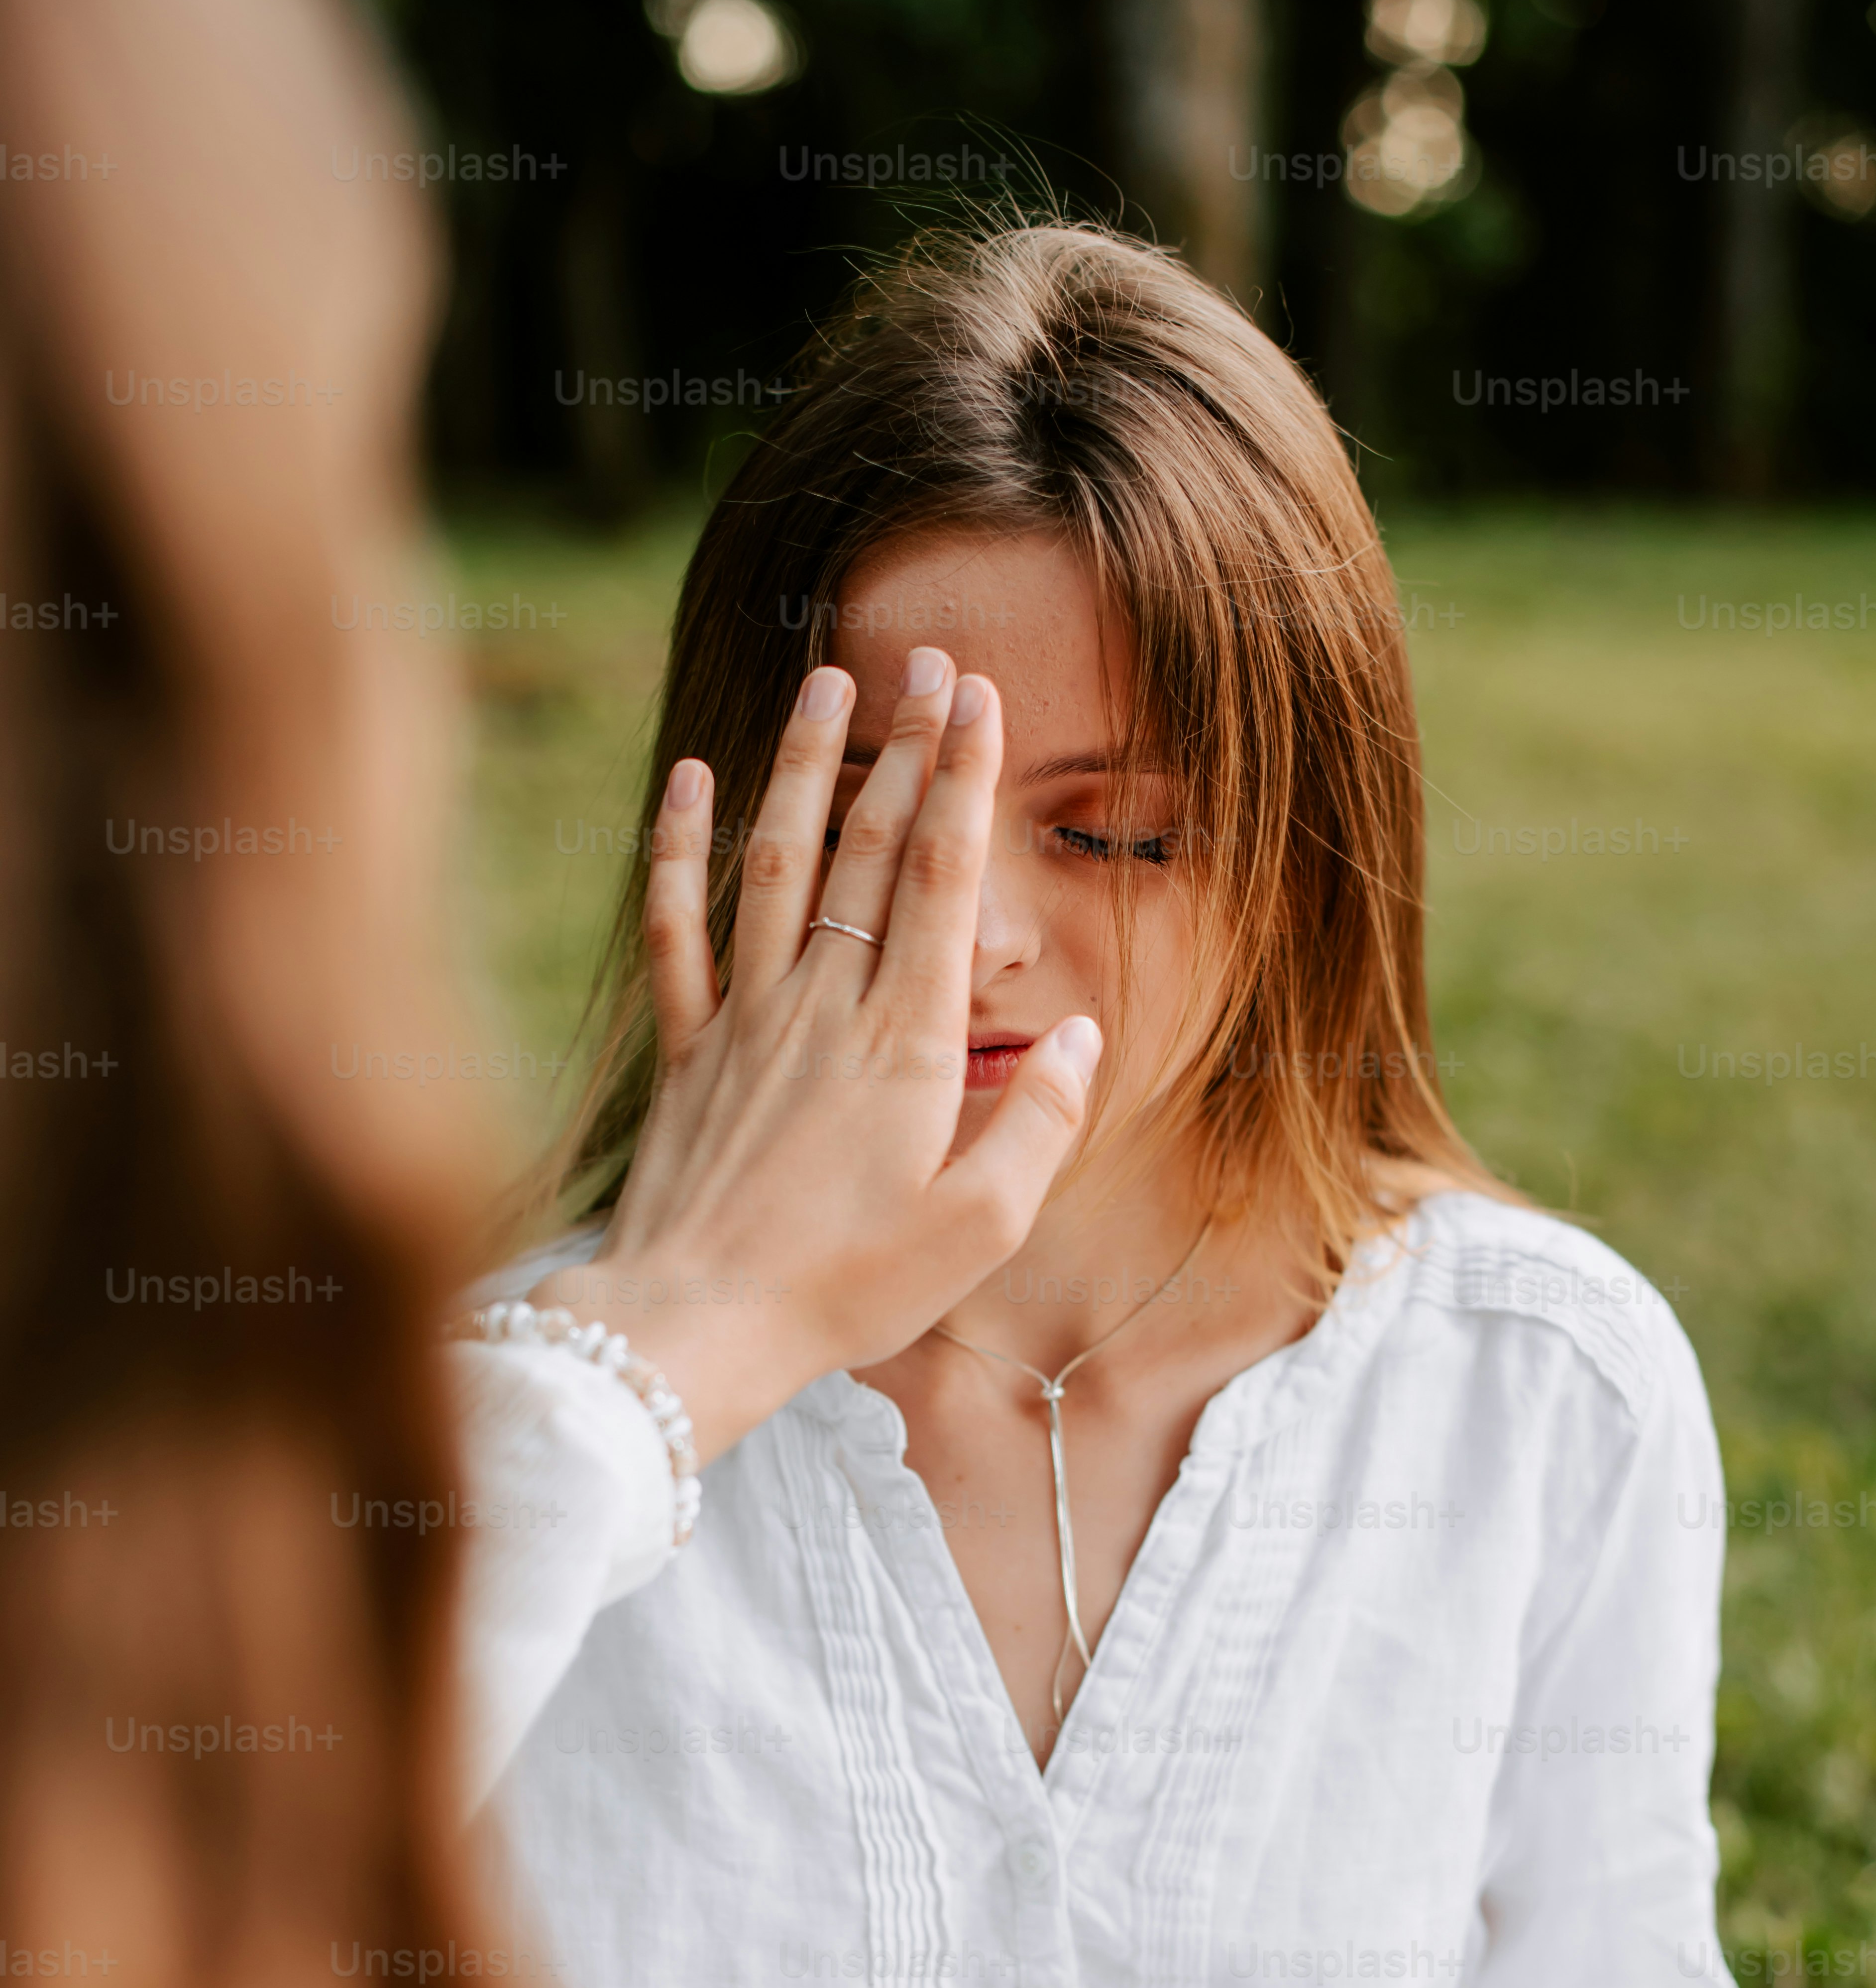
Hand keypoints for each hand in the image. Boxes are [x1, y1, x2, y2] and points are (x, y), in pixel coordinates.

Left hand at [535, 648, 1099, 1463]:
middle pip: (868, 849)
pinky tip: (689, 780)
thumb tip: (1085, 1034)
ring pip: (777, 862)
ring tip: (827, 681)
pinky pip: (677, 929)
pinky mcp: (686, 1050)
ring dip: (804, 765)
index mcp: (905, 1042)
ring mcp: (746, 1019)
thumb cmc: (849, 1288)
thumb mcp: (979, 1228)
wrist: (699, 1324)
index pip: (940, 879)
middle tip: (931, 663)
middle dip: (906, 749)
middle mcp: (824, 1006)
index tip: (979, 698)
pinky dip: (678, 849)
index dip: (964, 781)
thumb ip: (1042, 1124)